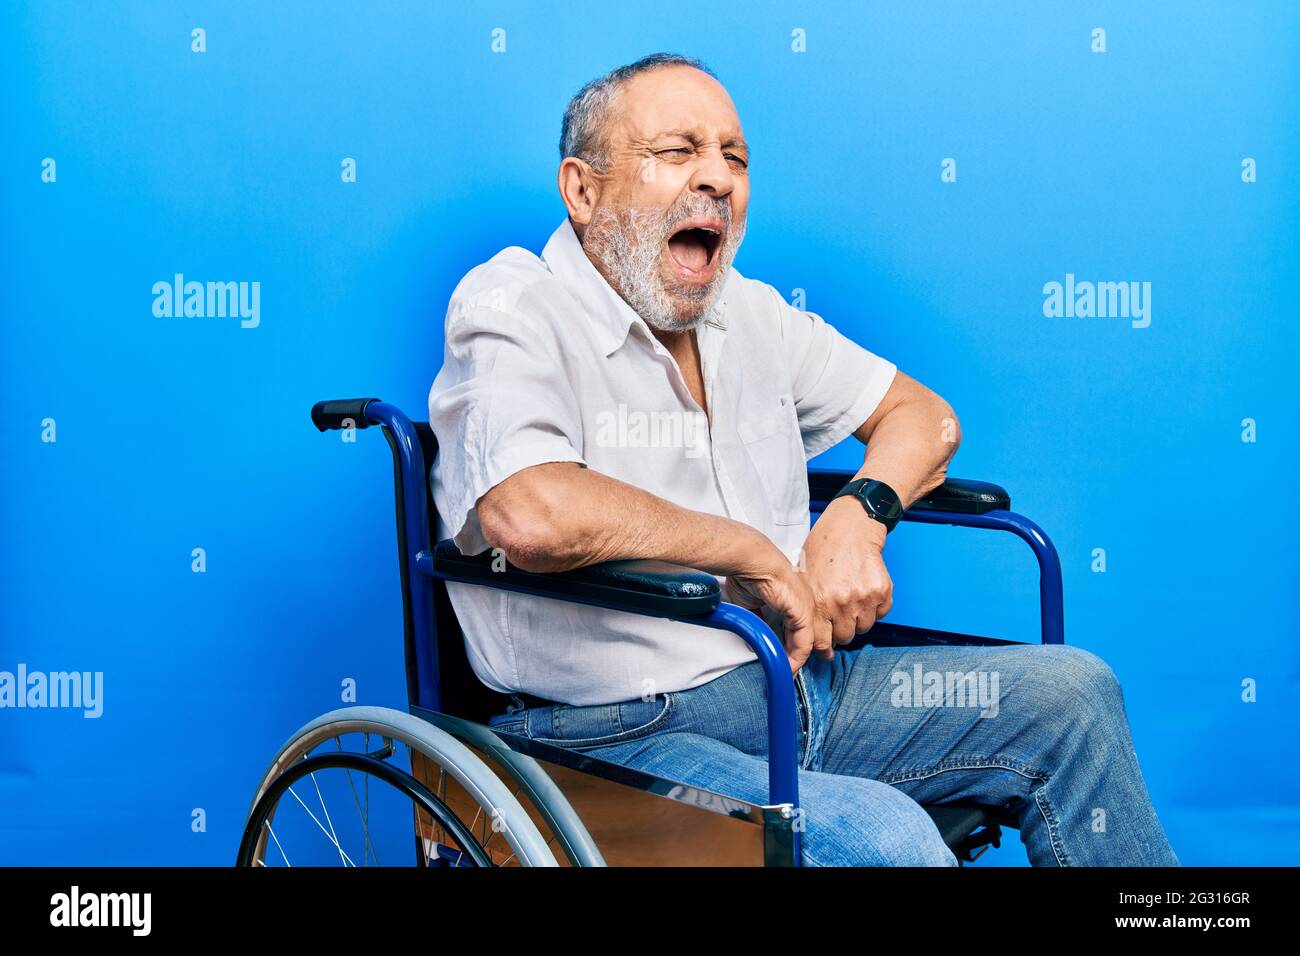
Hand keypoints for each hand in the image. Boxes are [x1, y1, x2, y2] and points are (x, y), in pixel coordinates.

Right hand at [725, 539, 829, 673]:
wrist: (750, 560)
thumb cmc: (749, 574)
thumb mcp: (751, 604)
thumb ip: (756, 621)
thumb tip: (753, 640)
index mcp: (795, 598)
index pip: (798, 628)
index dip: (791, 646)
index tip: (782, 659)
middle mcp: (805, 603)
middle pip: (807, 637)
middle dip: (797, 657)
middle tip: (787, 673)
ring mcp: (807, 609)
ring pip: (807, 643)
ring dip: (796, 661)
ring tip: (785, 674)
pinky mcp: (804, 614)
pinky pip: (804, 643)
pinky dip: (795, 658)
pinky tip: (787, 668)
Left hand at [798, 497, 893, 649]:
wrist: (851, 526)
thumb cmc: (824, 548)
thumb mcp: (804, 577)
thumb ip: (807, 607)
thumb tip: (803, 635)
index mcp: (819, 601)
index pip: (821, 642)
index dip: (823, 649)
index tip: (825, 651)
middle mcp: (842, 603)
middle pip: (844, 638)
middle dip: (840, 630)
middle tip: (838, 617)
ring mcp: (864, 598)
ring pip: (863, 627)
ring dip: (858, 619)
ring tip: (851, 599)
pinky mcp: (882, 591)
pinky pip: (881, 614)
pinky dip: (875, 607)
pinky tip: (864, 592)